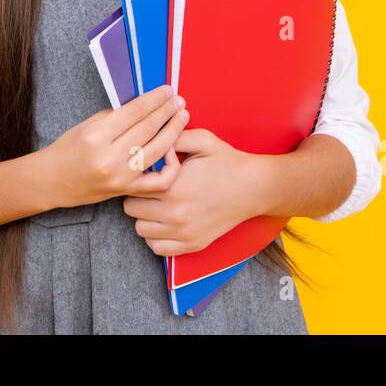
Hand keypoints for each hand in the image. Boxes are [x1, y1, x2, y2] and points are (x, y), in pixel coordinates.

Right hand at [39, 84, 189, 208]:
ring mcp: (120, 177)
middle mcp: (108, 157)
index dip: (154, 99)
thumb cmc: (68, 149)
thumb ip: (116, 116)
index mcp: (96, 136)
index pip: (134, 112)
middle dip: (167, 112)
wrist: (51, 181)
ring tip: (181, 118)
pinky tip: (173, 151)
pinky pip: (158, 181)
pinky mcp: (126, 191)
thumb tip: (145, 104)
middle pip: (148, 129)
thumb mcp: (87, 125)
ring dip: (173, 131)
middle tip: (179, 100)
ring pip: (157, 151)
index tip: (167, 90)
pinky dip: (170, 167)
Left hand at [121, 127, 264, 256]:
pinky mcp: (192, 245)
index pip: (132, 186)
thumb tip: (152, 139)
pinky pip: (157, 248)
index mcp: (173, 187)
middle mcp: (175, 214)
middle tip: (151, 187)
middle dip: (138, 196)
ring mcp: (183, 233)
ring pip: (141, 230)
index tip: (147, 172)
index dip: (136, 177)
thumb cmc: (227, 162)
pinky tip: (166, 222)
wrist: (254, 188)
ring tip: (158, 204)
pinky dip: (156, 237)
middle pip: (131, 209)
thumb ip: (174, 137)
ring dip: (145, 217)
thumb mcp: (203, 140)